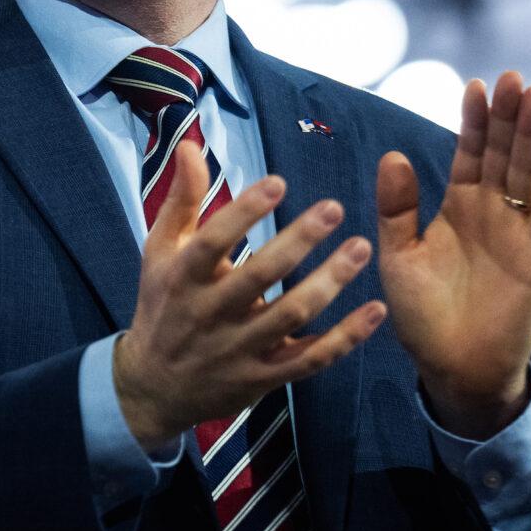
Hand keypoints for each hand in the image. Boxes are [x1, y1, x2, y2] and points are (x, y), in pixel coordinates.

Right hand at [114, 141, 387, 448]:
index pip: (212, 241)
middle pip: (257, 276)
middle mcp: (210, 314)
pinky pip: (310, 359)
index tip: (279, 181)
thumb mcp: (160, 250)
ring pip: (290, 317)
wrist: (154, 387)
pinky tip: (375, 310)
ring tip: (361, 248)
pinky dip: (345, 338)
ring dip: (329, 283)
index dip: (245, 211)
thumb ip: (182, 198)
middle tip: (333, 208)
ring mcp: (239, 349)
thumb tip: (192, 143)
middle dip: (297, 241)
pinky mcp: (265, 377)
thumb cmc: (162, 304)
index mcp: (182, 278)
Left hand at [376, 72, 530, 439]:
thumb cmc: (421, 316)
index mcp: (457, 208)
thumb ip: (397, 207)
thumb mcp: (398, 256)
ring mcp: (517, 232)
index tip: (475, 84)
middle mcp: (491, 212)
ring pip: (527, 172)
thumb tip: (393, 154)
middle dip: (508, 116)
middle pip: (503, 153)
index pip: (469, 153)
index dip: (474, 121)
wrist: (452, 368)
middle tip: (513, 77)